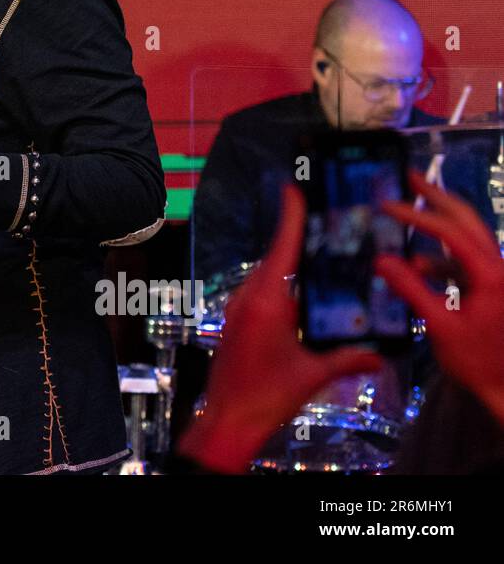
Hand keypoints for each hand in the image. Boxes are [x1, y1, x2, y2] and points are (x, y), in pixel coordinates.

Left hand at [177, 182, 383, 472]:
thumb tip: (380, 355)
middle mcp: (249, 298)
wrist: (227, 420)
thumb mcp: (312, 375)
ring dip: (288, 265)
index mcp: (267, 302)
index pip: (282, 249)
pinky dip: (279, 286)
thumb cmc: (265, 396)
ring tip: (317, 253)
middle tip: (319, 217)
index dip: (290, 217)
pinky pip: (259, 294)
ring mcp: (238, 310)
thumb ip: (347, 360)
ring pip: (267, 277)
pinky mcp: (235, 323)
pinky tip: (299, 295)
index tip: (294, 187)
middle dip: (296, 239)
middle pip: (276, 259)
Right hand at [377, 169, 503, 426]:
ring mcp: (496, 277)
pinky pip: (464, 260)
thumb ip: (411, 290)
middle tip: (410, 177)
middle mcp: (498, 268)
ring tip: (410, 209)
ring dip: (439, 223)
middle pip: (468, 220)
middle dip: (438, 197)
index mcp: (490, 274)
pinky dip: (441, 255)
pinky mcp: (491, 288)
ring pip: (468, 237)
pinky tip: (418, 263)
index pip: (451, 232)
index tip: (386, 205)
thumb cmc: (476, 360)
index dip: (417, 215)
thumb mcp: (439, 325)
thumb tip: (382, 260)